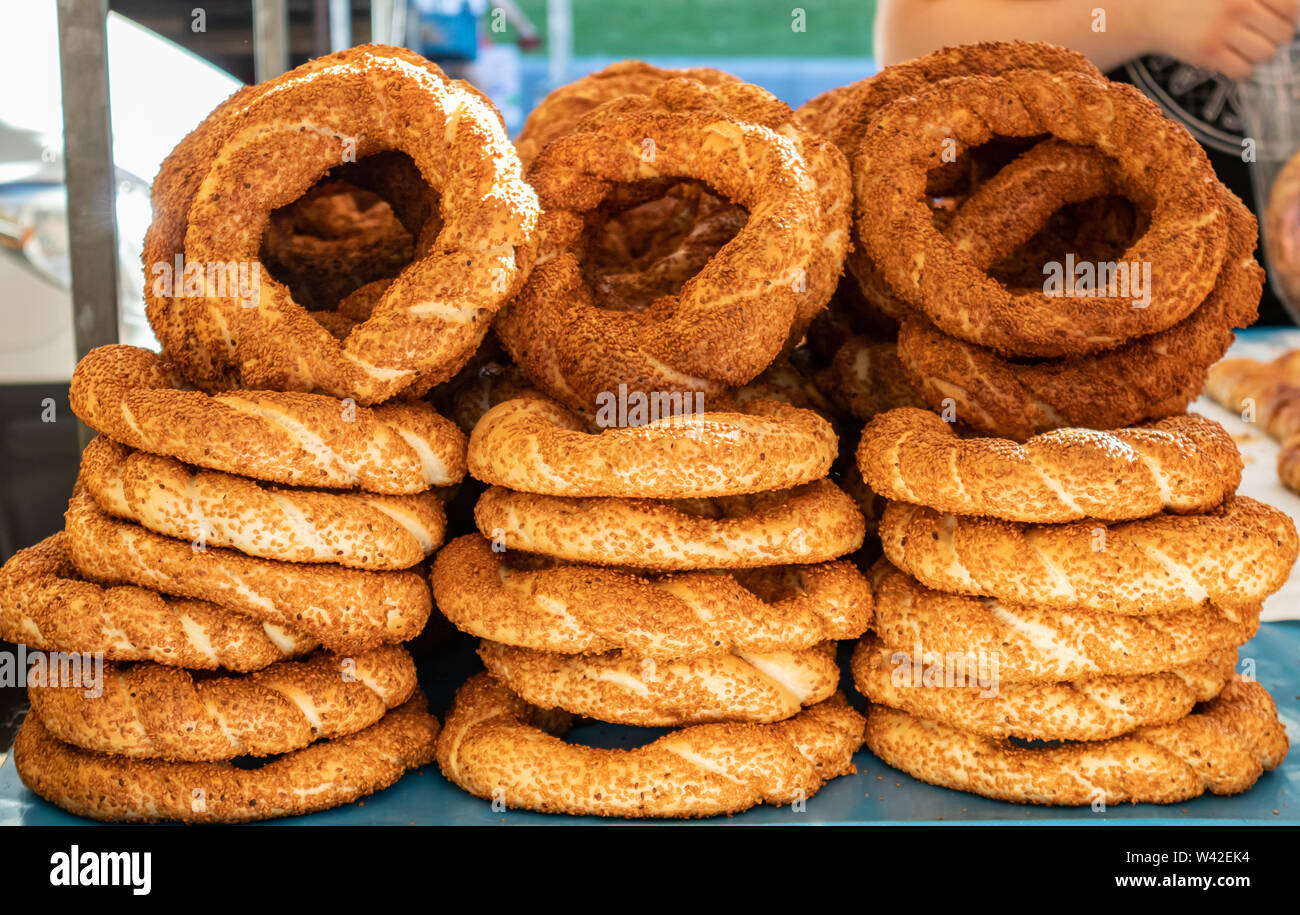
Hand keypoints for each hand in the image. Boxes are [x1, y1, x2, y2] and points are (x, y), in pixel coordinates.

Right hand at [1136, 0, 1299, 77]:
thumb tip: (1291, 15)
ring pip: (1266, 54)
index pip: (1291, 7)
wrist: (1155, 14)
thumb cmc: (1197, 1)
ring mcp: (1222, 31)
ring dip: (1258, 56)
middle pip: (1283, 34)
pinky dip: (1241, 71)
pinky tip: (1231, 62)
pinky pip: (1242, 71)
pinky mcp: (1207, 53)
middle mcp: (1238, 7)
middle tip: (1258, 37)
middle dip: (1274, 39)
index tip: (1277, 21)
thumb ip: (1258, 0)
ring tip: (1244, 50)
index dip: (1289, 17)